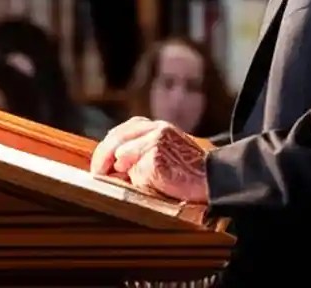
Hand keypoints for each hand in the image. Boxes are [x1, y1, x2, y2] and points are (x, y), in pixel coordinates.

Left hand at [90, 117, 209, 203]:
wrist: (213, 180)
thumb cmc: (188, 172)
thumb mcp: (163, 154)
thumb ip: (140, 154)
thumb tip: (112, 166)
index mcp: (157, 126)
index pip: (121, 131)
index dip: (106, 148)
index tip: (99, 165)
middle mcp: (155, 128)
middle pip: (116, 139)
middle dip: (102, 157)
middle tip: (98, 174)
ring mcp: (156, 141)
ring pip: (123, 156)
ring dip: (123, 172)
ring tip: (130, 182)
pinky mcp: (156, 157)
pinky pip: (136, 172)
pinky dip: (139, 182)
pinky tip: (153, 185)